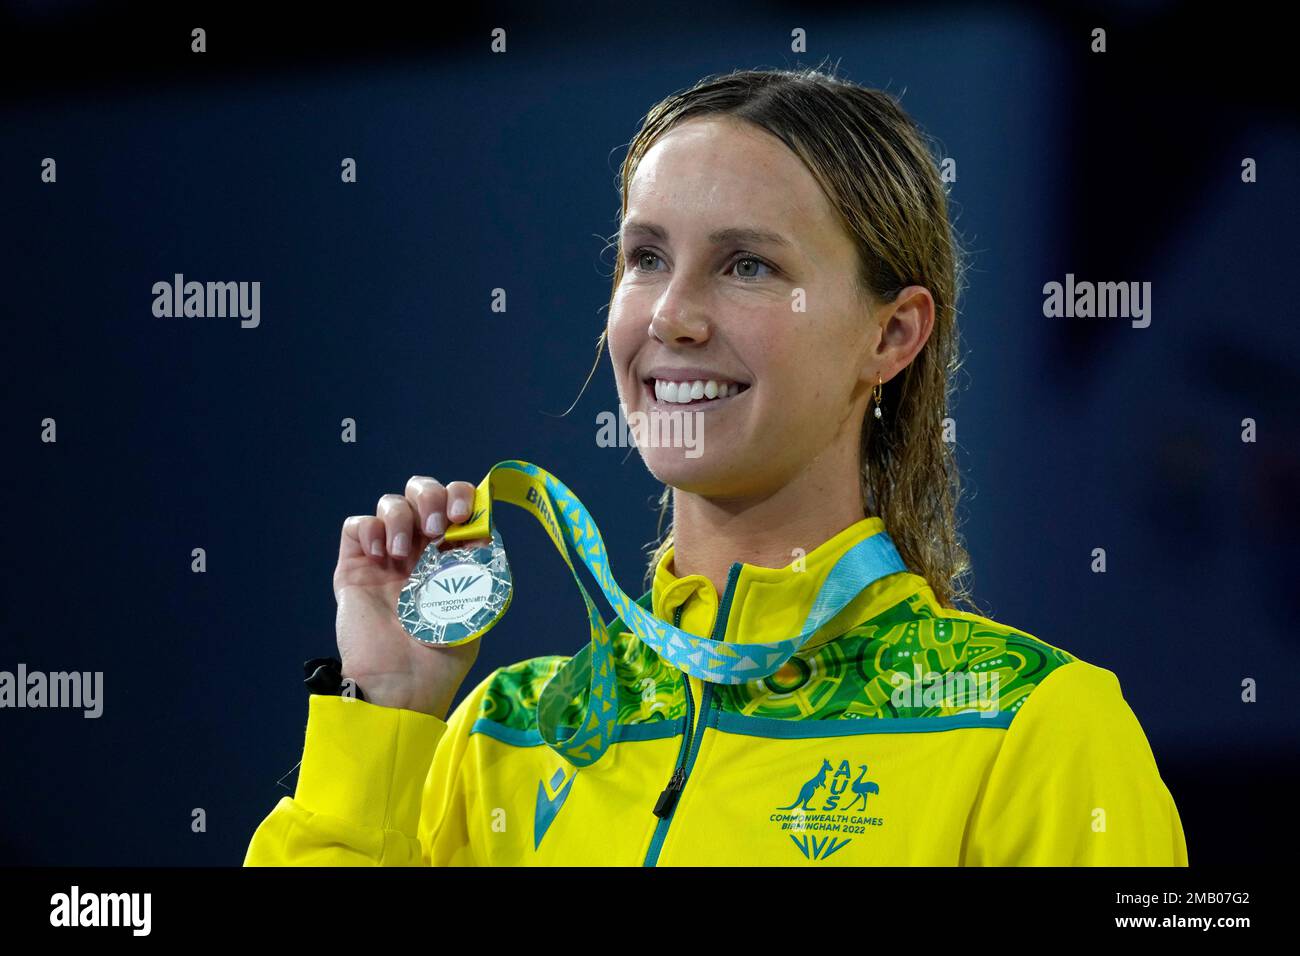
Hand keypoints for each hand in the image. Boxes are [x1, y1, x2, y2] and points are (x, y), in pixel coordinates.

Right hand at [331, 476, 488, 718]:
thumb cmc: (440, 656)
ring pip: (391, 502)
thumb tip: (483, 532)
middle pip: (423, 491)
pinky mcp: (355, 566)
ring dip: (400, 515)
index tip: (464, 515)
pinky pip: (356, 526)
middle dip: (431, 496)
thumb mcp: (473, 608)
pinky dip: (369, 529)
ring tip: (400, 553)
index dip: (462, 497)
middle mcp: (420, 549)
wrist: (400, 685)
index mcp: (452, 555)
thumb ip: (479, 568)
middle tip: (435, 529)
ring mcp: (386, 556)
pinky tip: (380, 556)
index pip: (458, 504)